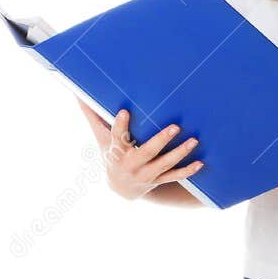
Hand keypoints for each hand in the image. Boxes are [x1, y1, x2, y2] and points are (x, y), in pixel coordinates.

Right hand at [76, 102, 202, 200]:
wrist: (120, 187)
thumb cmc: (110, 153)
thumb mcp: (99, 136)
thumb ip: (92, 114)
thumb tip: (76, 91)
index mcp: (116, 151)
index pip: (116, 137)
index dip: (120, 125)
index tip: (124, 110)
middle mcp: (131, 164)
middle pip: (147, 152)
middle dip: (160, 141)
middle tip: (175, 127)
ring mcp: (146, 174)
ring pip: (164, 165)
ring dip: (180, 153)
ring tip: (194, 141)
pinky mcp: (158, 180)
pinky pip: (174, 177)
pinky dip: (187, 171)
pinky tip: (200, 163)